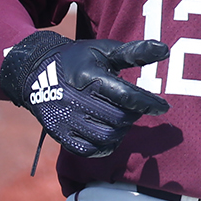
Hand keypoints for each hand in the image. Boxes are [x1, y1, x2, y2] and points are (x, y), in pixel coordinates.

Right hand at [0, 31, 169, 157]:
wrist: (36, 71)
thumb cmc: (79, 59)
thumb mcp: (104, 50)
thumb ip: (134, 53)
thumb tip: (165, 50)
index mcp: (89, 76)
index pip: (125, 96)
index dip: (148, 103)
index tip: (163, 107)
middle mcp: (76, 99)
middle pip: (118, 119)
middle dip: (133, 116)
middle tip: (136, 109)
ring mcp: (66, 119)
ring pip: (106, 136)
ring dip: (121, 130)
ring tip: (122, 119)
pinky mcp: (60, 134)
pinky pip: (89, 150)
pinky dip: (105, 146)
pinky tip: (109, 132)